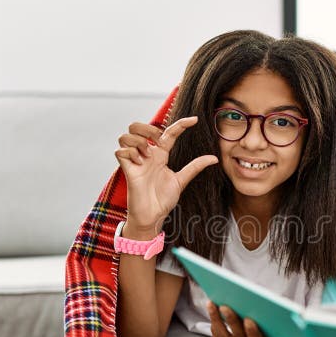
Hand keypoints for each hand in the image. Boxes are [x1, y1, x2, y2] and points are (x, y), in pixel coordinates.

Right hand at [114, 117, 217, 233]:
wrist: (153, 216)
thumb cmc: (163, 199)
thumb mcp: (182, 180)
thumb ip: (195, 167)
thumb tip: (214, 158)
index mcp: (161, 155)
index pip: (169, 132)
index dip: (181, 124)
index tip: (195, 120)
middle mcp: (147, 155)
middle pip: (138, 126)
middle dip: (148, 128)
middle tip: (157, 142)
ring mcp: (135, 161)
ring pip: (126, 136)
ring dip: (138, 141)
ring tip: (147, 155)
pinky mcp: (127, 170)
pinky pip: (121, 151)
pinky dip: (130, 153)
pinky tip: (139, 163)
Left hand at [207, 302, 274, 336]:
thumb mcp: (270, 334)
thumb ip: (265, 325)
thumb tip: (252, 306)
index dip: (253, 332)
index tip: (248, 319)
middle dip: (231, 321)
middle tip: (225, 307)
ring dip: (216, 319)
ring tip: (212, 304)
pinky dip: (215, 323)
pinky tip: (212, 311)